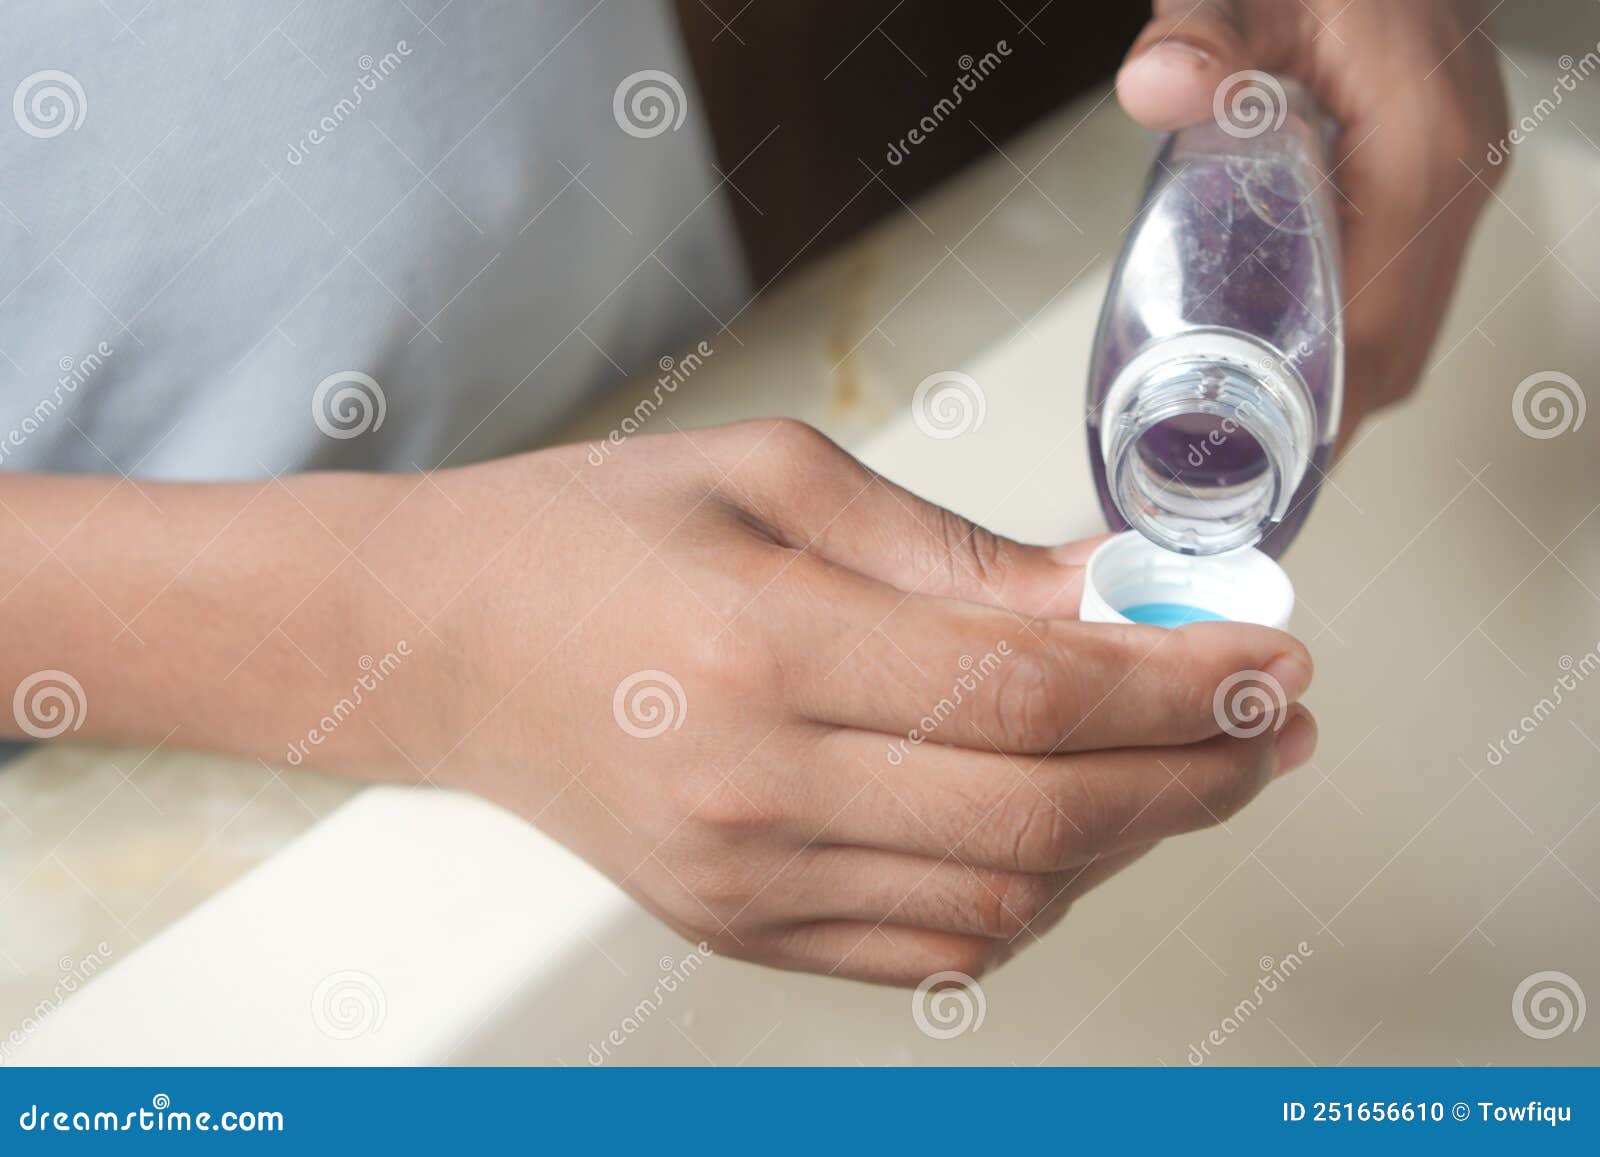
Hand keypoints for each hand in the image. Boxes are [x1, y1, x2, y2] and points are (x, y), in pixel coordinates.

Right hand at [354, 420, 1316, 984]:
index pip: (1032, 693)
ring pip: (1008, 902)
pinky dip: (1034, 899)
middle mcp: (751, 791)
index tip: (1268, 656)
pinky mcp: (733, 930)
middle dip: (1194, 773)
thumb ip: (957, 554)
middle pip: (1048, 817)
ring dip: (1129, 840)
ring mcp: (740, 884)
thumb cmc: (590, 534)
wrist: (437, 644)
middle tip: (1273, 722)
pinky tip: (1072, 830)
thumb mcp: (778, 480)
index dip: (1180, 682)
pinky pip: (932, 950)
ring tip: (1186, 765)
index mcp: (759, 648)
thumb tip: (1113, 595)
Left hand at [1116, 0, 1509, 445]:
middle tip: (1239, 470)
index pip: (1380, 331)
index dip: (1322, 415)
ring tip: (1255, 433)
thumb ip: (1207, 34)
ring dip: (1336, 385)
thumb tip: (1162, 82)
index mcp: (1424, 153)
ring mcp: (1450, 180)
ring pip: (1405, 326)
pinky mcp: (1430, 175)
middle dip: (1322, 420)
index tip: (1264, 469)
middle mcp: (1453, 177)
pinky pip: (1399, 287)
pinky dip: (1346, 334)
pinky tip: (1287, 348)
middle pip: (1400, 349)